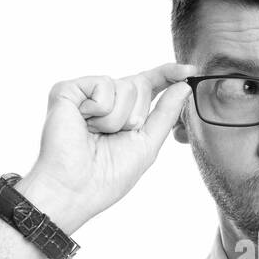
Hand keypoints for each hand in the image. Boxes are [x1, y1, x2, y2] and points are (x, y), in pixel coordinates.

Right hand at [23, 63, 195, 227]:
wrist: (75, 189)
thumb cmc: (108, 176)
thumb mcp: (147, 144)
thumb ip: (166, 113)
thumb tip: (184, 85)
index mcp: (123, 112)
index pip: (149, 85)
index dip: (167, 74)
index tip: (191, 69)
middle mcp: (104, 100)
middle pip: (140, 84)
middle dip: (136, 115)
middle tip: (114, 136)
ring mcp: (85, 94)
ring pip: (124, 85)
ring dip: (117, 118)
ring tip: (95, 134)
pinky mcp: (67, 90)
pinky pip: (103, 85)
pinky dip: (100, 110)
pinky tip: (84, 124)